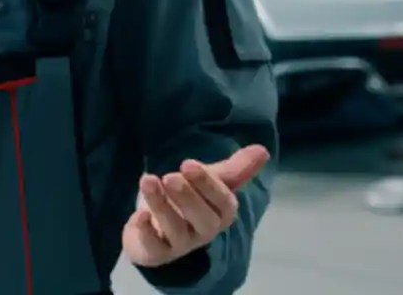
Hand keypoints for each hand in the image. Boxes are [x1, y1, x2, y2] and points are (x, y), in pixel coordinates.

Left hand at [123, 145, 269, 267]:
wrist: (156, 231)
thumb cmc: (188, 202)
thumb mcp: (210, 181)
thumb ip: (235, 169)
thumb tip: (263, 150)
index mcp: (220, 214)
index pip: (223, 203)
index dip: (208, 184)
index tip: (188, 163)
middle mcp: (203, 231)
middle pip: (203, 219)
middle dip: (188, 197)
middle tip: (171, 176)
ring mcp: (180, 244)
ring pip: (175, 229)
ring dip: (161, 204)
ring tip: (147, 180)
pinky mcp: (156, 253)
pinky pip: (153, 248)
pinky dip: (146, 231)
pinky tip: (139, 215)